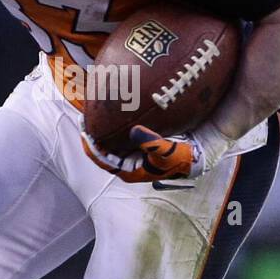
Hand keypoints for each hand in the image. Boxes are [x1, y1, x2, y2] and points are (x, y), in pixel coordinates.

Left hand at [81, 122, 207, 183]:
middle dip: (92, 133)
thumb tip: (133, 131)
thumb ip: (150, 142)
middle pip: (101, 149)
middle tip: (84, 114)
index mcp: (128, 171)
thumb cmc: (180, 157)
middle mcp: (126, 163)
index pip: (101, 159)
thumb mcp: (166, 151)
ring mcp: (131, 154)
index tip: (83, 128)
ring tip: (92, 110)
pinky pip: (120, 133)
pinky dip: (114, 123)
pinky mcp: (137, 144)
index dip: (90, 145)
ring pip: (109, 140)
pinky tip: (112, 107)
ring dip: (101, 128)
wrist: (196, 155)